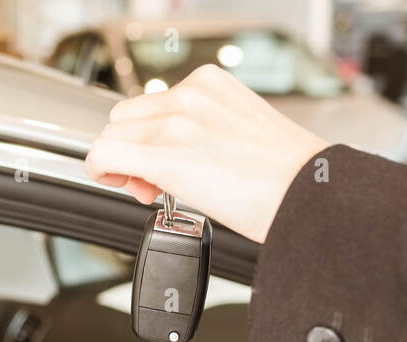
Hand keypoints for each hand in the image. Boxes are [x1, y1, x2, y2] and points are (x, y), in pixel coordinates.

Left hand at [84, 64, 329, 242]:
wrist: (306, 193)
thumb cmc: (284, 176)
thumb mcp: (239, 131)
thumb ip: (198, 130)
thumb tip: (167, 155)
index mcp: (209, 84)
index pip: (151, 104)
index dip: (146, 137)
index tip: (158, 162)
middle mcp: (189, 95)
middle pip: (124, 118)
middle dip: (131, 149)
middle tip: (151, 180)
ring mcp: (176, 122)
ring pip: (112, 136)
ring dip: (121, 163)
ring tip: (149, 187)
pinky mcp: (164, 154)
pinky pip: (104, 154)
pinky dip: (100, 171)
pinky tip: (116, 183)